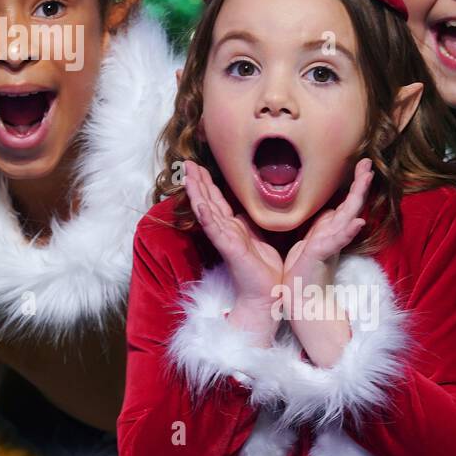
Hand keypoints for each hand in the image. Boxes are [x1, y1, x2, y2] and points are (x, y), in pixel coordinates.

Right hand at [183, 160, 281, 342]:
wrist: (267, 292)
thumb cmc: (264, 267)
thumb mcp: (259, 235)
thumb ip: (250, 221)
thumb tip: (249, 204)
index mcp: (232, 226)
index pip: (215, 200)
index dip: (206, 183)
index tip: (197, 166)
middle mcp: (225, 230)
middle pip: (207, 201)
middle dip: (197, 181)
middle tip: (188, 163)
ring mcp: (225, 239)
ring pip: (207, 211)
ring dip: (197, 193)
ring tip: (189, 177)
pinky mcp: (229, 249)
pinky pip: (216, 231)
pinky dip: (207, 217)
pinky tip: (200, 206)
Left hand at [281, 157, 371, 297]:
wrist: (301, 298)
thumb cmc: (303, 271)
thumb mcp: (310, 241)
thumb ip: (322, 227)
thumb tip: (331, 210)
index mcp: (331, 230)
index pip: (346, 204)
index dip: (355, 185)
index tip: (362, 164)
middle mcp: (335, 235)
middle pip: (352, 205)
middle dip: (360, 183)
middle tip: (369, 162)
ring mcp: (330, 244)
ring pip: (347, 217)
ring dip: (357, 198)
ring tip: (366, 179)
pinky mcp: (322, 255)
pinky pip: (336, 241)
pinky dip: (347, 231)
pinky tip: (358, 222)